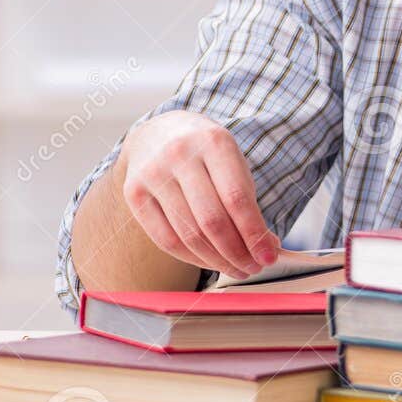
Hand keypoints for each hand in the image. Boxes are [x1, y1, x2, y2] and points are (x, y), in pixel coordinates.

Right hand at [119, 110, 279, 278]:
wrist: (159, 133)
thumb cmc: (205, 153)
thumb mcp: (234, 163)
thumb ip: (249, 203)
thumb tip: (267, 249)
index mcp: (214, 142)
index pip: (237, 199)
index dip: (254, 234)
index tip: (268, 257)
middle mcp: (180, 154)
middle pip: (212, 220)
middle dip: (237, 253)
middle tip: (254, 268)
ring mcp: (153, 173)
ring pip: (188, 235)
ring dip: (217, 261)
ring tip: (236, 268)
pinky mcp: (133, 193)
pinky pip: (166, 239)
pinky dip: (192, 258)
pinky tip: (209, 262)